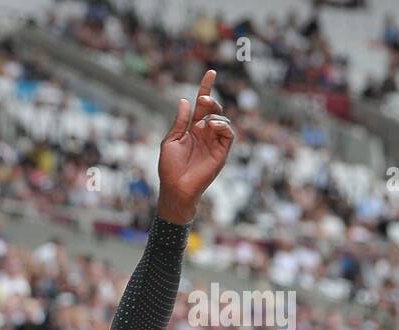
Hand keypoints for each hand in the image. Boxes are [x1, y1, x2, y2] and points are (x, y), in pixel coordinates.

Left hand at [157, 69, 234, 223]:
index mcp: (191, 129)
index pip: (201, 106)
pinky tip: (212, 126)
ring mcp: (214, 142)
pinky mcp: (222, 151)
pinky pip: (229, 133)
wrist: (175, 189)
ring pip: (222, 119)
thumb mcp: (171, 141)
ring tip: (204, 120)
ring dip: (214, 114)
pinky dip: (222, 126)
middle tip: (204, 99)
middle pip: (213, 109)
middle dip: (210, 100)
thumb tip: (184, 100)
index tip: (211, 72)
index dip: (206, 89)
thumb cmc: (169, 168)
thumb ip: (179, 122)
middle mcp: (204, 133)